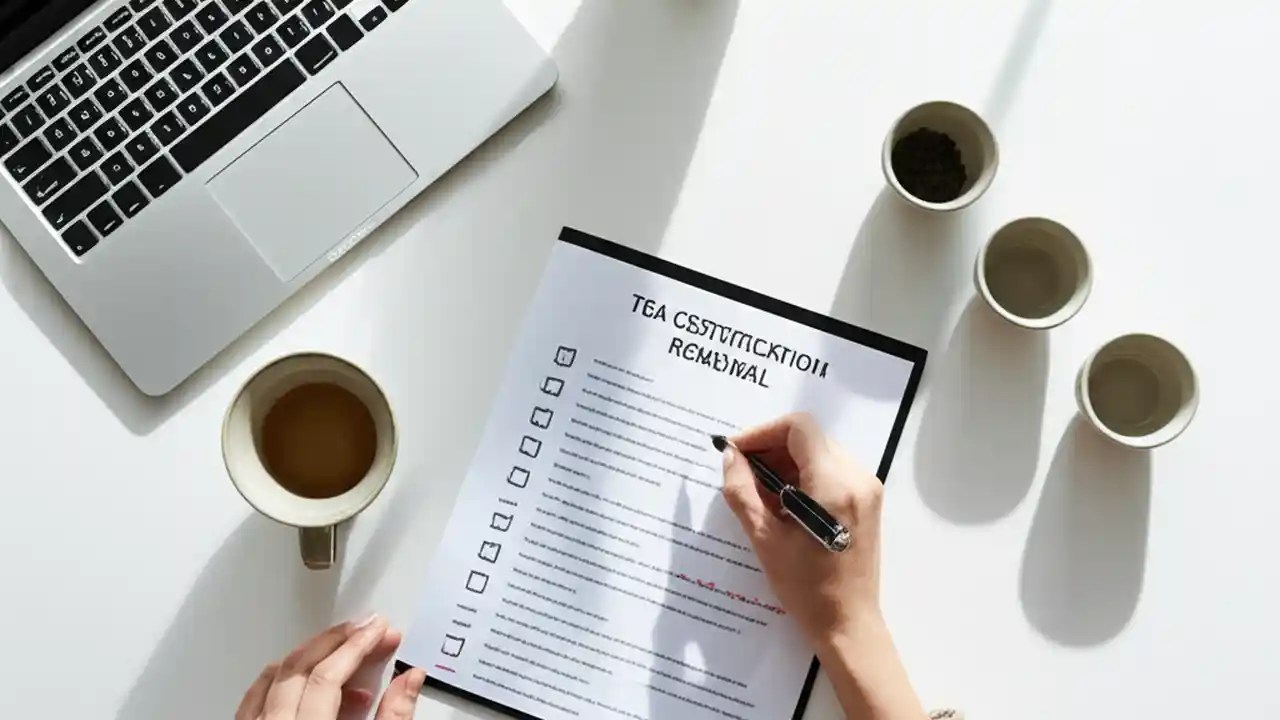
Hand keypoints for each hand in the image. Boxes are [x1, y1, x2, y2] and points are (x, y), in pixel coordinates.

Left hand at [235, 615, 426, 719]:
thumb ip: (392, 717)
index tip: (379, 629)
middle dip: (338, 640)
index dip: (358, 646)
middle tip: (367, 627)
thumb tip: (409, 679)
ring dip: (310, 655)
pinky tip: (301, 676)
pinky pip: (256, 695)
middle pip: (299, 667)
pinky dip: (282, 677)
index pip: (328, 676)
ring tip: (341, 647)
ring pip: (274, 676)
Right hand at [720, 414, 884, 648]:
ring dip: (786, 462)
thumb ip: (742, 491)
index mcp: (834, 483)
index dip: (762, 432)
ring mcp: (867, 488)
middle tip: (742, 473)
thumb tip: (730, 457)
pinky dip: (804, 475)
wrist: (848, 624)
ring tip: (760, 493)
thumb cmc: (806, 587)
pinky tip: (784, 503)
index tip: (736, 453)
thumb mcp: (765, 538)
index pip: (798, 428)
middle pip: (809, 438)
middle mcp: (857, 477)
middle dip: (771, 448)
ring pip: (819, 452)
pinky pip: (832, 470)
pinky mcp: (868, 500)